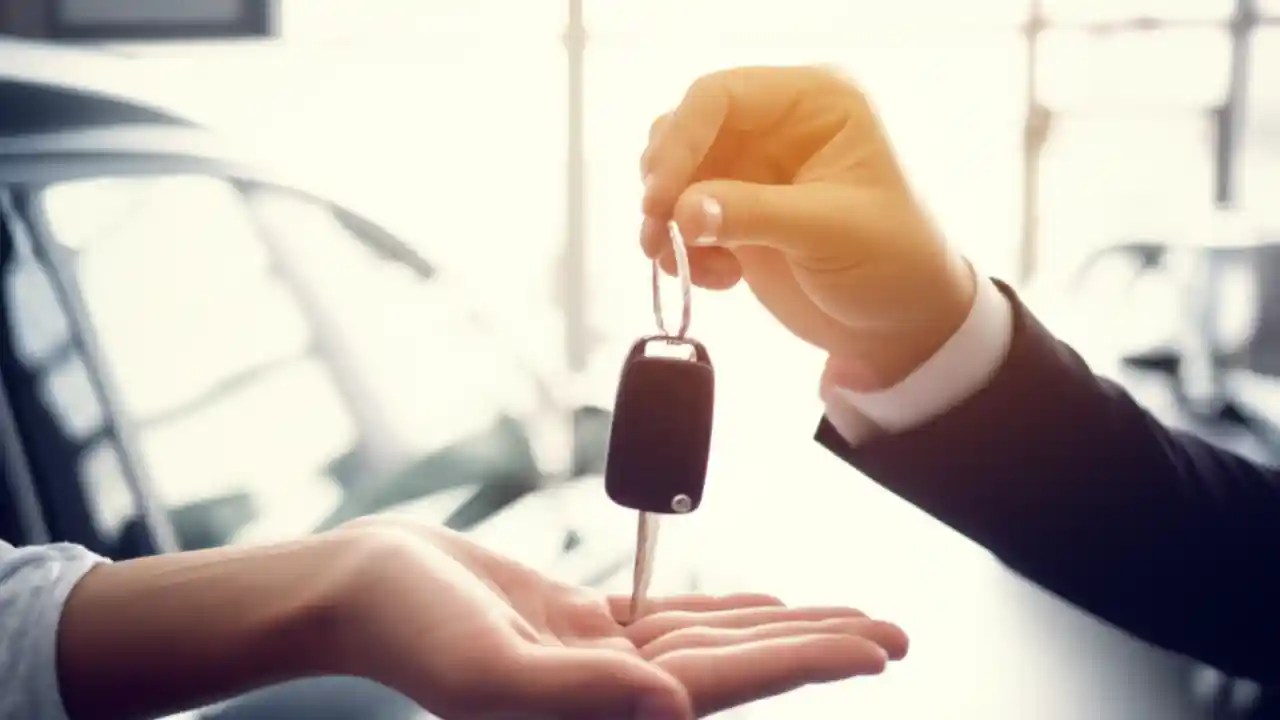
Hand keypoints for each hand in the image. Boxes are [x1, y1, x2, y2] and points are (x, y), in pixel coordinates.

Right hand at [335, 517, 906, 718]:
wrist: (364, 589)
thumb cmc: (412, 633)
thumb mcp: (488, 671)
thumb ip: (580, 692)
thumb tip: (674, 705)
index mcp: (600, 711)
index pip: (727, 685)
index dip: (806, 661)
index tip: (876, 647)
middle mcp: (611, 692)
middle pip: (739, 663)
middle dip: (817, 646)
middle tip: (893, 631)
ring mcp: (600, 657)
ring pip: (714, 637)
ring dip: (781, 623)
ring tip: (848, 616)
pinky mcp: (582, 622)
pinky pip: (670, 616)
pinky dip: (722, 609)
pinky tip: (763, 601)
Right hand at [640, 65, 976, 389]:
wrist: (901, 324)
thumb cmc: (892, 263)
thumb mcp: (830, 232)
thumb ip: (753, 215)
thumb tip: (680, 212)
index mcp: (812, 103)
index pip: (719, 96)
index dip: (680, 140)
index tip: (659, 199)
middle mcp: (775, 126)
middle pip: (686, 130)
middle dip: (666, 182)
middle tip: (658, 233)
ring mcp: (752, 170)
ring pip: (677, 174)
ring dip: (666, 220)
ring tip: (685, 264)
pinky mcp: (736, 213)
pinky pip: (682, 217)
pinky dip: (683, 248)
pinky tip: (720, 280)